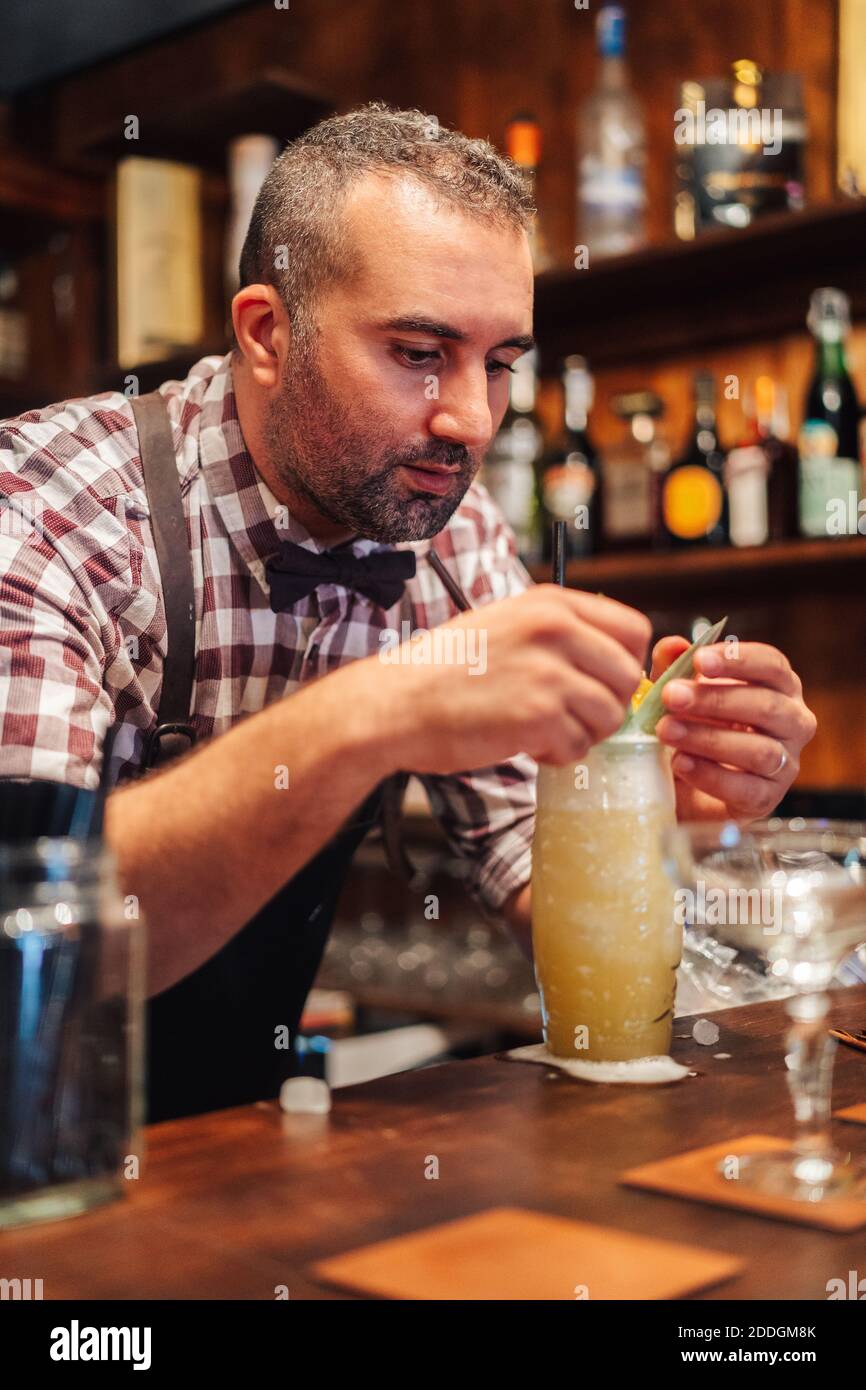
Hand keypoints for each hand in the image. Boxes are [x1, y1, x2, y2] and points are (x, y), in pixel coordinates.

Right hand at [373, 583, 650, 773]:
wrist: (395, 703)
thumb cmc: (446, 670)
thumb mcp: (506, 624)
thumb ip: (558, 633)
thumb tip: (612, 661)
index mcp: (551, 603)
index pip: (633, 629)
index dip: (624, 663)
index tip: (601, 682)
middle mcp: (555, 629)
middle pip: (626, 676)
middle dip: (605, 704)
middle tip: (569, 715)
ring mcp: (548, 672)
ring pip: (610, 715)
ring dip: (582, 733)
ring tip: (543, 731)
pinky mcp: (538, 716)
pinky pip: (580, 746)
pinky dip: (558, 755)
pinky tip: (526, 745)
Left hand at [652, 635, 816, 821]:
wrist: (685, 788)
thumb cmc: (693, 727)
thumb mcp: (679, 694)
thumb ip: (674, 668)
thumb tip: (674, 645)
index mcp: (779, 687)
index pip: (772, 664)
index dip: (738, 660)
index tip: (699, 660)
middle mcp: (793, 722)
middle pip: (766, 706)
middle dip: (715, 700)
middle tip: (671, 696)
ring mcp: (786, 763)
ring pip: (759, 750)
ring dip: (708, 739)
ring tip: (667, 731)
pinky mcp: (769, 799)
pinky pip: (747, 789)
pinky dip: (710, 775)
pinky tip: (681, 763)